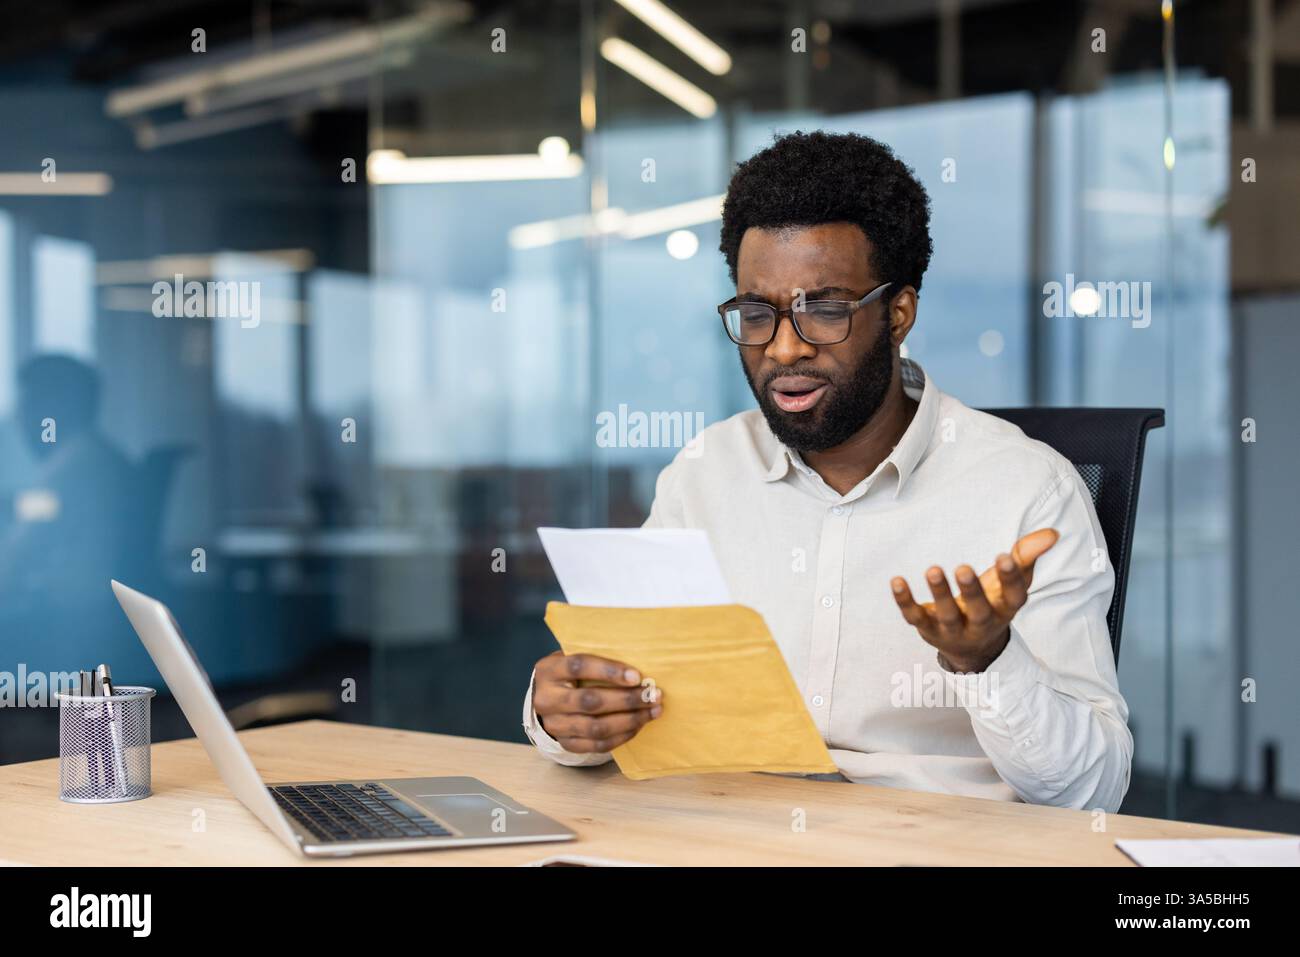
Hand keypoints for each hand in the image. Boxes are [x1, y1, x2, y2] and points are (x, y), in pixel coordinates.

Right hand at [532, 652, 663, 752]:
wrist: (546, 699)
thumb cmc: (570, 673)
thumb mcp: (573, 657)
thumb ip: (596, 659)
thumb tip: (637, 667)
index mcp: (548, 671)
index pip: (579, 667)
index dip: (609, 671)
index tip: (637, 676)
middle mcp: (547, 699)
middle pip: (590, 702)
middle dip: (627, 699)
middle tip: (653, 695)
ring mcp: (555, 725)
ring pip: (596, 728)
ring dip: (630, 720)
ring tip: (652, 711)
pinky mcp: (565, 743)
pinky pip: (597, 745)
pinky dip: (622, 736)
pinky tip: (638, 725)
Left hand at [889, 528, 1059, 672]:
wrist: (971, 647)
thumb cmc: (994, 602)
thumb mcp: (1012, 582)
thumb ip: (1027, 556)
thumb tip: (1052, 533)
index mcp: (1005, 609)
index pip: (1013, 596)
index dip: (1011, 579)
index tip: (1005, 557)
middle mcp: (981, 623)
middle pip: (979, 611)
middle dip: (971, 591)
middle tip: (963, 567)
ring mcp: (953, 629)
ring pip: (947, 615)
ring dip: (939, 594)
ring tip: (933, 569)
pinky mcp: (927, 628)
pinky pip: (914, 616)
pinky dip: (904, 601)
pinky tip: (896, 581)